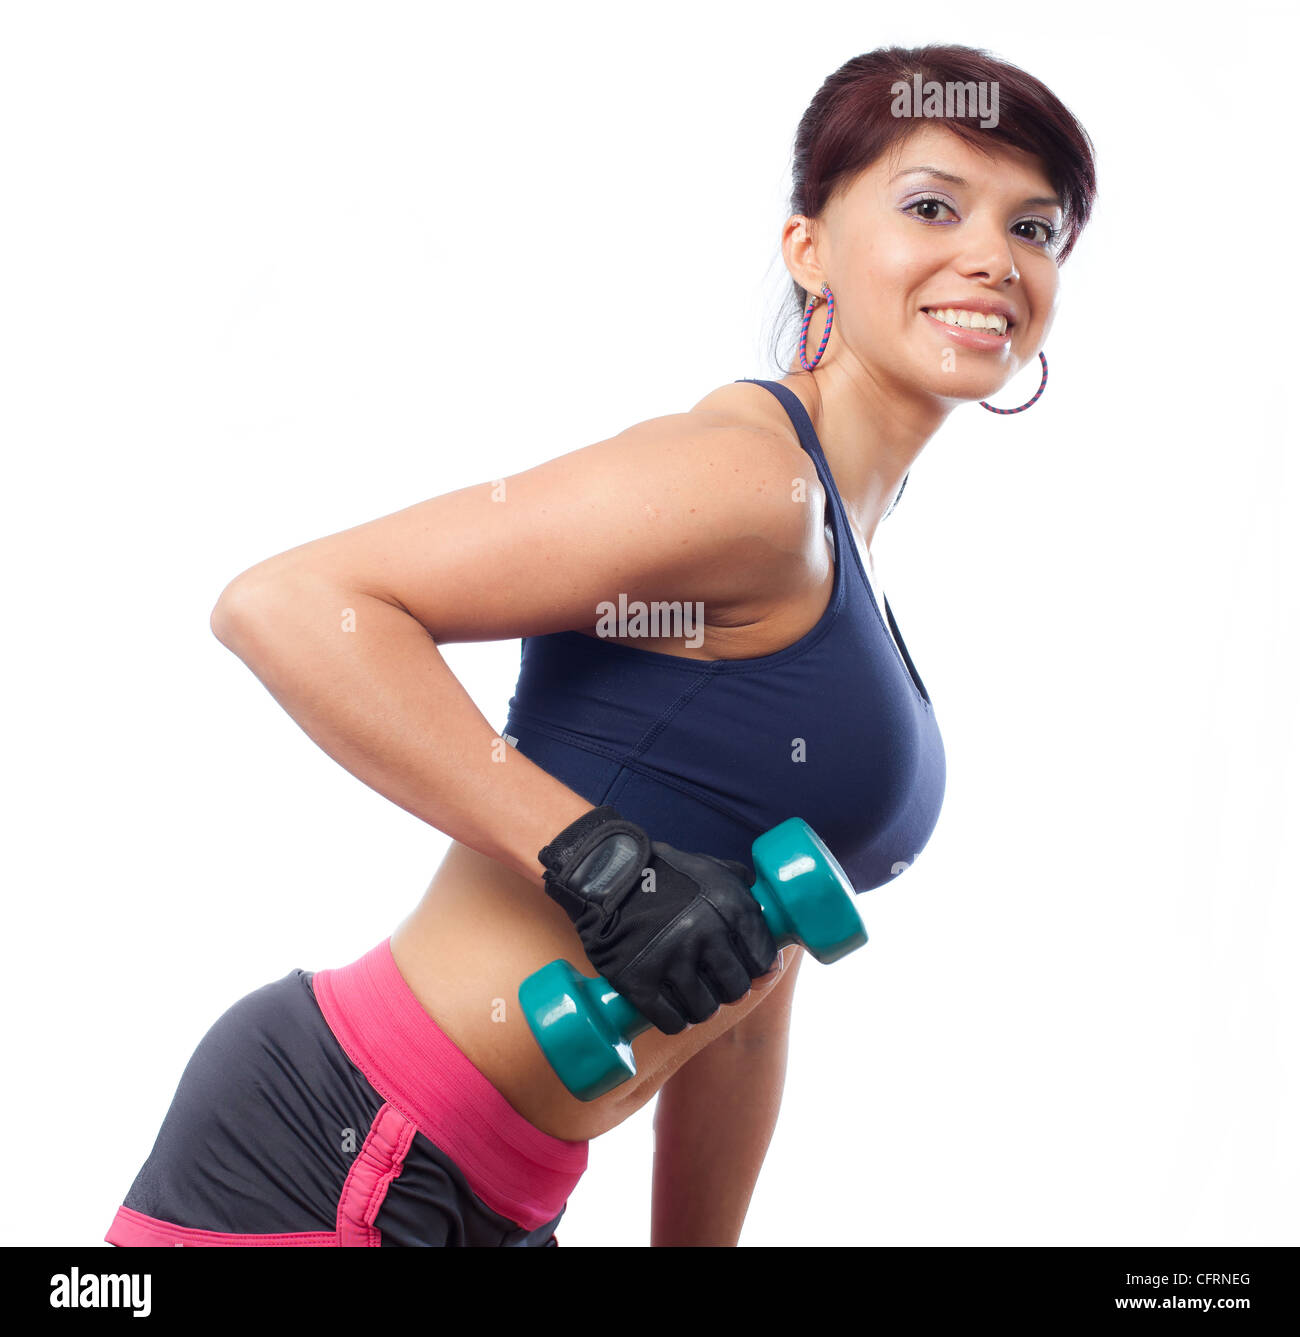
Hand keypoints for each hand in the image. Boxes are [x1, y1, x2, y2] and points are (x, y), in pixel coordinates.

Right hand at [538, 805, 779, 1034]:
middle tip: (712, 982)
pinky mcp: (638, 981)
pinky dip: (674, 1020)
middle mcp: (705, 934)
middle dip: (726, 989)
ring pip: (704, 1010)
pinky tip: (670, 1009)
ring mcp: (671, 959)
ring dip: (699, 1007)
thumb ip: (739, 885)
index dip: (755, 968)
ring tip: (690, 995)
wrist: (607, 876)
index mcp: (731, 907)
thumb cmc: (664, 873)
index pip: (763, 961)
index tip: (742, 968)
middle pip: (735, 990)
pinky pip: (671, 1021)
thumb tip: (766, 908)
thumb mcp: (710, 868)